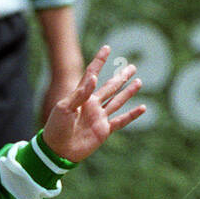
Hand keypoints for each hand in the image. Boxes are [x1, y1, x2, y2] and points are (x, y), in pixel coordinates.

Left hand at [42, 46, 144, 162]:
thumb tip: (94, 77)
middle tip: (132, 66)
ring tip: (139, 82)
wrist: (57, 150)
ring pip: (117, 101)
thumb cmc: (56, 128)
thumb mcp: (64, 108)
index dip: (99, 61)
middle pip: (110, 87)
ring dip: (128, 92)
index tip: (107, 48)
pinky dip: (132, 115)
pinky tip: (142, 108)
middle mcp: (92, 105)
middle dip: (121, 77)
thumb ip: (80, 93)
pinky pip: (121, 121)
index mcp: (81, 97)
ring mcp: (99, 117)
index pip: (92, 74)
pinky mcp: (104, 130)